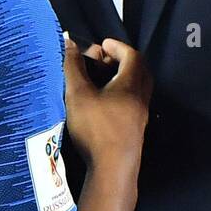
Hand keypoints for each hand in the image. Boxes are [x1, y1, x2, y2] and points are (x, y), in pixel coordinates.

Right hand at [63, 36, 151, 167]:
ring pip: (136, 87)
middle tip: (101, 59)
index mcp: (131, 84)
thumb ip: (73, 67)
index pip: (132, 56)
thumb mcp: (78, 94)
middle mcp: (141, 97)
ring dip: (121, 77)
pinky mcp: (135, 128)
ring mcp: (140, 114)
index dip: (117, 46)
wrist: (112, 168)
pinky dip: (120, 92)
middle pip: (138, 70)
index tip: (102, 44)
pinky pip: (132, 101)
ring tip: (100, 79)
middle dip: (120, 60)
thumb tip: (69, 42)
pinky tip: (103, 101)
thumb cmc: (96, 128)